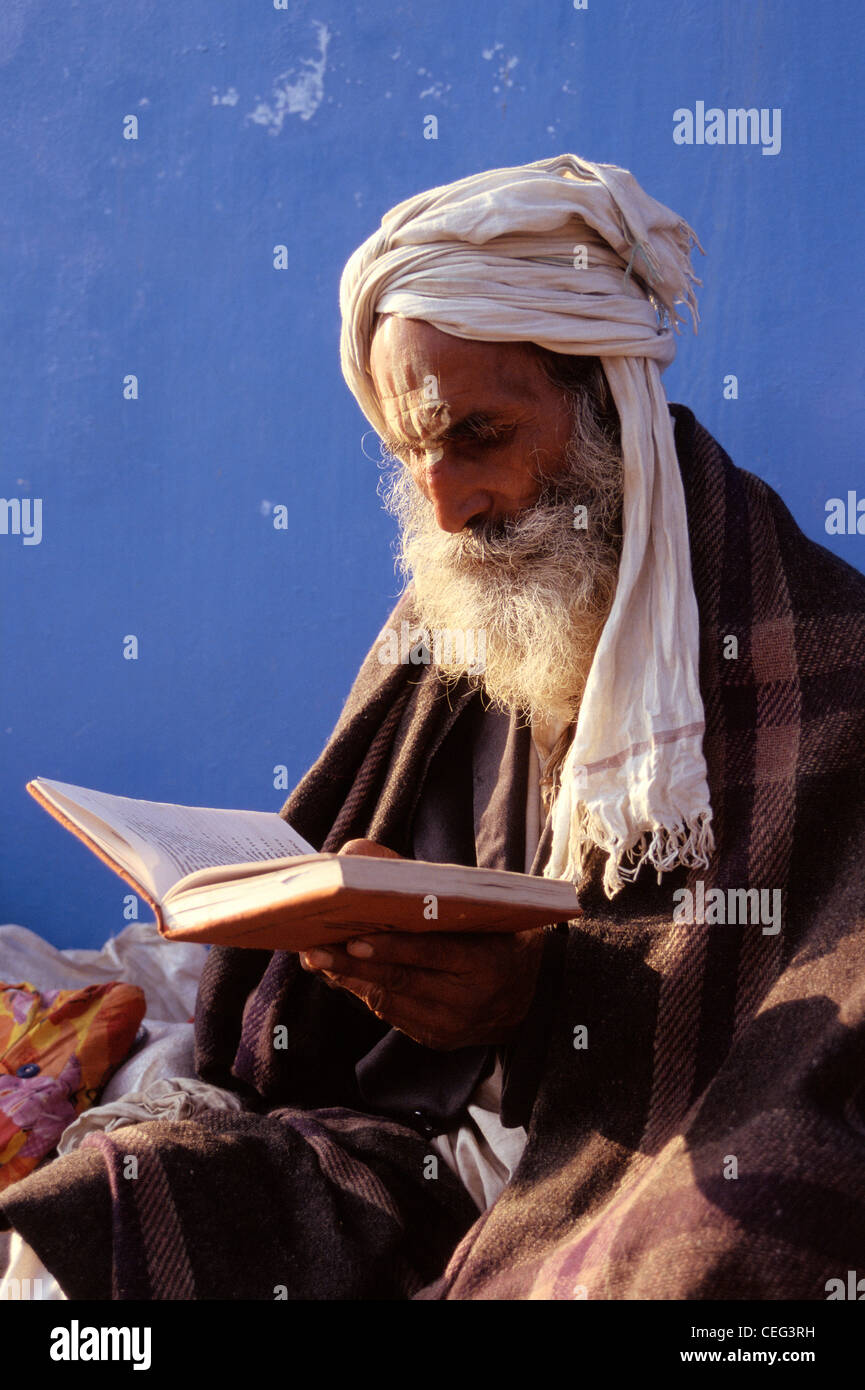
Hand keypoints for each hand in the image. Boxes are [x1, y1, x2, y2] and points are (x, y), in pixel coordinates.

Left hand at [298, 839, 544, 1049]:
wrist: (533, 993)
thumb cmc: (495, 933)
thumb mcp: (473, 905)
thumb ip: (417, 879)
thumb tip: (358, 852)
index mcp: (487, 960)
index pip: (435, 953)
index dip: (394, 948)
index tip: (355, 940)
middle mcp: (471, 998)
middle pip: (404, 980)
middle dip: (355, 966)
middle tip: (316, 950)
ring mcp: (454, 1025)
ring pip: (393, 1002)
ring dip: (351, 981)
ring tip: (318, 960)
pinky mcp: (439, 1039)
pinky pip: (395, 1017)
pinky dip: (367, 994)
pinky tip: (343, 977)